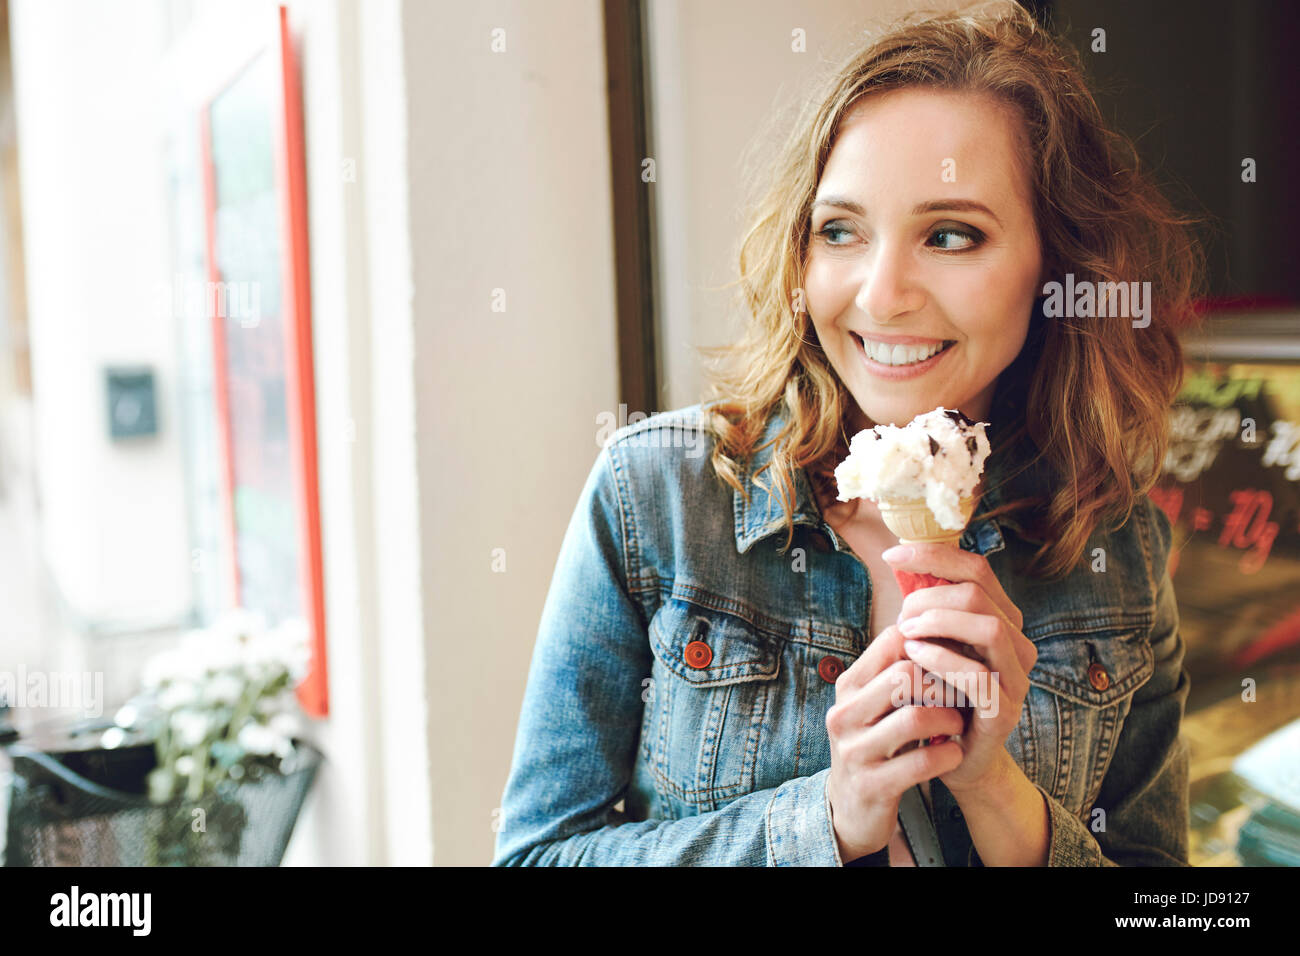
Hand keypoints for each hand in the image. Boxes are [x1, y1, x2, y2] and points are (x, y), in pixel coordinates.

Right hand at [825, 622, 965, 859]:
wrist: (851, 808)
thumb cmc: (876, 744)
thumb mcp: (875, 703)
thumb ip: (896, 669)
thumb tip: (938, 624)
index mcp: (848, 686)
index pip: (893, 640)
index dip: (933, 644)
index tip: (955, 660)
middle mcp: (844, 713)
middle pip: (905, 674)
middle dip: (944, 684)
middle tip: (963, 695)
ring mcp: (854, 750)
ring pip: (915, 717)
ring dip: (950, 719)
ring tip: (958, 724)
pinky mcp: (871, 785)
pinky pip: (922, 761)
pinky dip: (948, 756)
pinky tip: (954, 754)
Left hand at [882, 543, 1037, 794]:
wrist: (957, 757)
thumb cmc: (940, 693)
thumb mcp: (932, 643)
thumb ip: (926, 607)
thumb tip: (898, 559)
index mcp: (1001, 619)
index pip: (976, 568)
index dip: (933, 555)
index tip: (891, 556)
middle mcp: (1017, 643)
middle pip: (980, 593)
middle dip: (930, 597)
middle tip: (900, 616)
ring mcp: (1016, 677)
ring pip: (990, 628)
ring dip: (940, 623)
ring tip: (906, 632)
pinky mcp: (1005, 710)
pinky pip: (978, 675)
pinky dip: (941, 659)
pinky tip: (914, 655)